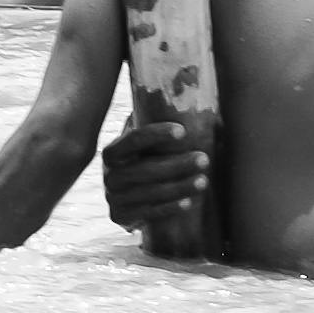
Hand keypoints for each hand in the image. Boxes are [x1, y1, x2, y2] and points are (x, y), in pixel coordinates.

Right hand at [97, 117, 215, 239]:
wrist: (127, 191)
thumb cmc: (146, 154)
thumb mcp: (147, 138)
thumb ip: (157, 119)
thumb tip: (189, 96)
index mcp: (113, 150)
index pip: (133, 140)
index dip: (157, 135)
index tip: (183, 131)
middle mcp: (109, 175)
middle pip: (144, 170)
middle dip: (176, 165)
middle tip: (204, 159)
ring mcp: (113, 197)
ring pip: (149, 193)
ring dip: (178, 187)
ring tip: (203, 181)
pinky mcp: (120, 216)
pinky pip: (148, 212)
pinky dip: (169, 207)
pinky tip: (188, 202)